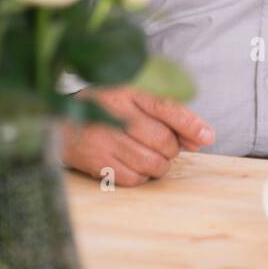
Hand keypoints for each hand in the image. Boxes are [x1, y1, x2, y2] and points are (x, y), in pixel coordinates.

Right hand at [61, 86, 215, 186]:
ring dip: (160, 165)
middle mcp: (114, 112)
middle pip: (161, 139)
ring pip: (150, 162)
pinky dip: (142, 176)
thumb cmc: (106, 108)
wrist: (59, 124)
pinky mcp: (96, 162)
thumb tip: (200, 138)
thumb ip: (167, 113)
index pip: (166, 107)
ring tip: (152, 156)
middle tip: (167, 147)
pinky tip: (135, 165)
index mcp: (127, 89)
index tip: (209, 136)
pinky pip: (134, 179)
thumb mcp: (133, 97)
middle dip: (172, 149)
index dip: (190, 124)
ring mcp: (103, 139)